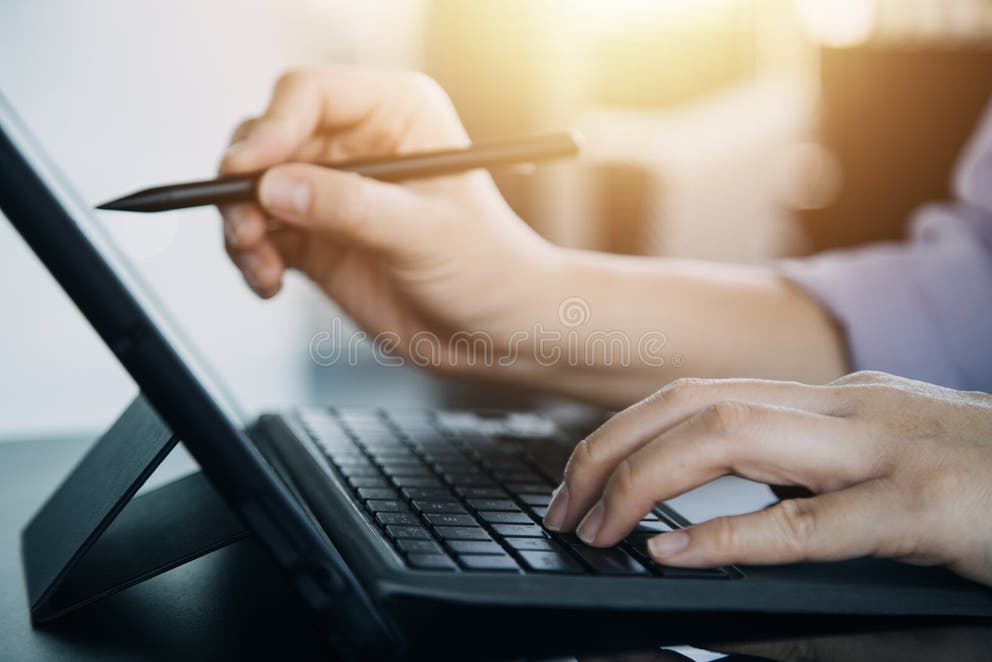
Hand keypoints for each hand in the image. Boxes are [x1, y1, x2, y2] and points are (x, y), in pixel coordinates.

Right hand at [219, 65, 561, 372]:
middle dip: (244, 183)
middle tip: (246, 229)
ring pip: (253, 188)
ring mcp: (331, 192)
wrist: (495, 333)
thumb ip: (349, 207)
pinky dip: (251, 258)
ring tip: (261, 266)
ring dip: (241, 226)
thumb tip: (274, 187)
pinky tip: (268, 283)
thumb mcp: (424, 233)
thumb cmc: (487, 269)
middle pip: (268, 138)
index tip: (249, 171)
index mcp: (395, 113)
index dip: (272, 127)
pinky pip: (259, 235)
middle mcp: (356, 144)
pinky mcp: (315, 238)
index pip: (311, 95)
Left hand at [543, 371, 991, 584]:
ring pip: (731, 436)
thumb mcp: (879, 464)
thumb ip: (804, 471)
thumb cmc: (984, 482)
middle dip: (611, 448)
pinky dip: (731, 535)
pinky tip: (675, 549)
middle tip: (564, 505)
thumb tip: (715, 503)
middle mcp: (845, 409)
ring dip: (645, 479)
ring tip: (594, 522)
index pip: (699, 394)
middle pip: (694, 403)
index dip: (626, 430)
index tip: (581, 477)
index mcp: (832, 402)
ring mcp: (884, 451)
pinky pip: (809, 520)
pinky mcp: (924, 510)